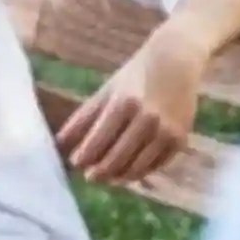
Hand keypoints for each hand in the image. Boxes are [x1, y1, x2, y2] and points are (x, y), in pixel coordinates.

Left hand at [56, 24, 209, 183]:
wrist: (176, 63)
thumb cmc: (135, 77)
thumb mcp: (107, 91)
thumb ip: (84, 118)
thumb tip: (59, 142)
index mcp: (123, 104)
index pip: (98, 141)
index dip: (84, 157)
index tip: (75, 163)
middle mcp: (146, 120)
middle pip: (116, 159)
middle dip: (99, 172)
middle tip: (90, 176)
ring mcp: (165, 132)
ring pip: (136, 168)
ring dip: (119, 177)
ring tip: (108, 177)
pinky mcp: (180, 140)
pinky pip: (156, 166)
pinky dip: (141, 172)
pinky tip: (129, 170)